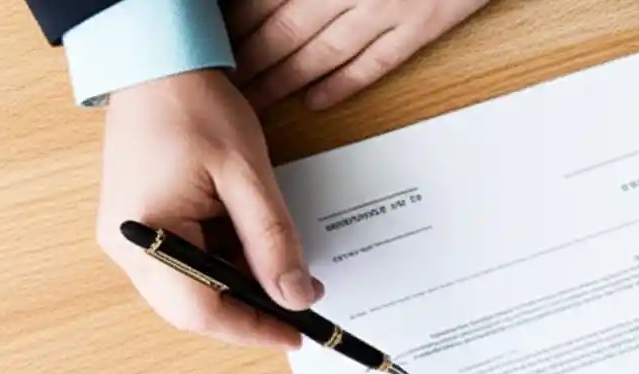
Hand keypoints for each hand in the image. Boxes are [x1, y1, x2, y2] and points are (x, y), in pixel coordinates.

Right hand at [98, 70, 321, 348]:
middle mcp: (126, 246)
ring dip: (239, 289)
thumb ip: (272, 241)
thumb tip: (295, 296)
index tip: (297, 334)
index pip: (201, 310)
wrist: (155, 67)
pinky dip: (223, 268)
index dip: (253, 329)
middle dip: (250, 311)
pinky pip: (184, 269)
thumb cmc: (194, 107)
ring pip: (190, 293)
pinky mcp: (137, 231)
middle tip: (301, 301)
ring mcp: (127, 240)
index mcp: (146, 233)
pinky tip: (252, 249)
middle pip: (192, 310)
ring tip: (284, 267)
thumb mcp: (247, 175)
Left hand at [229, 0, 492, 110]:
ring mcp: (391, 9)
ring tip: (258, 100)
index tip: (215, 45)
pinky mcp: (424, 26)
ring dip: (285, 81)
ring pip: (325, 52)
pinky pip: (376, 62)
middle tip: (226, 86)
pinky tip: (315, 100)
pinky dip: (343, 84)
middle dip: (252, 61)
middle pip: (288, 31)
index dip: (236, 24)